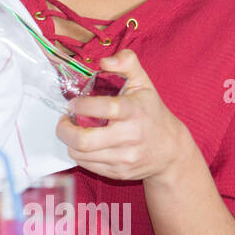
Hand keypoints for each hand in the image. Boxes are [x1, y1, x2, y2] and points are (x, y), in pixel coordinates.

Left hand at [54, 48, 195, 183]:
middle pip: (84, 140)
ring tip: (73, 130)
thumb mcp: (143, 83)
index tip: (73, 104)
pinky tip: (84, 143)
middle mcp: (130, 137)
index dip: (81, 106)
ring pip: (80, 154)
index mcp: (134, 111)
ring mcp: (124, 158)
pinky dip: (79, 153)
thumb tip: (105, 61)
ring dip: (69, 141)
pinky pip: (87, 165)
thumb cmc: (151, 112)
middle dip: (65, 129)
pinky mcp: (119, 172)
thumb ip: (126, 63)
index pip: (103, 108)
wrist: (171, 150)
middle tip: (64, 120)